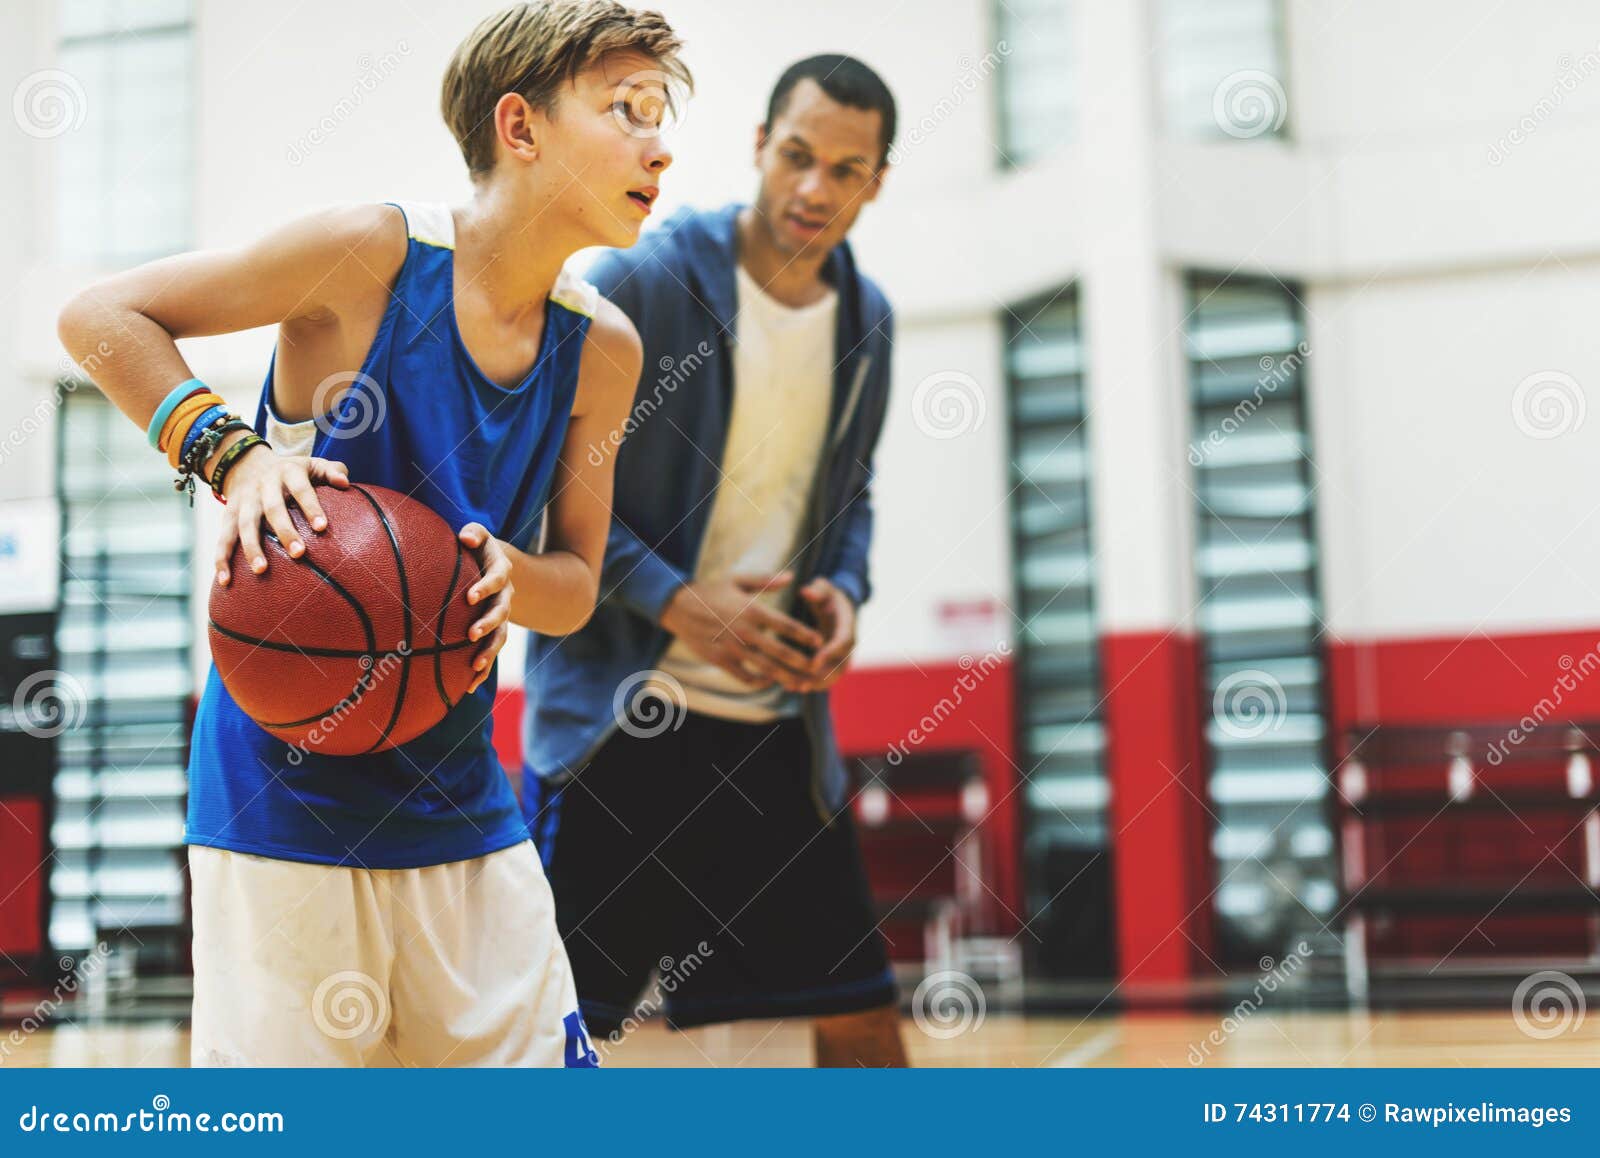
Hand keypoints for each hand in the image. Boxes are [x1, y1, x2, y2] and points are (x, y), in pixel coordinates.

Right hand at [213, 440, 349, 585]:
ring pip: (245, 524)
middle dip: (284, 531)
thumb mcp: (313, 464)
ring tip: (261, 570)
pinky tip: (226, 580)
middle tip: (299, 553)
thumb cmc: (294, 472)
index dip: (311, 506)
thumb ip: (332, 471)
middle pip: (273, 508)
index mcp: (288, 472)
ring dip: (251, 547)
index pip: (301, 489)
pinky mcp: (228, 514)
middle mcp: (263, 485)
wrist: (249, 463)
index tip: (322, 527)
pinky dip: (221, 558)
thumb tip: (345, 483)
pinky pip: (223, 537)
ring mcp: (244, 500)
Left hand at [458, 523, 512, 694]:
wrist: (499, 571)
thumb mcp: (480, 537)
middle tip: (471, 633)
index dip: (485, 587)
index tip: (470, 596)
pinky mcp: (495, 633)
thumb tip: (465, 537)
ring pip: (500, 637)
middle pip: (501, 612)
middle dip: (487, 623)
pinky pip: (491, 653)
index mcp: (500, 573)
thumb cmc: (479, 552)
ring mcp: (502, 617)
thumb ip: (475, 533)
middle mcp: (505, 597)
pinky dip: (483, 671)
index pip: (496, 579)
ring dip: (489, 651)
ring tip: (474, 665)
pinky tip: (469, 688)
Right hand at [659, 571, 823, 691]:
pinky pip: (743, 677)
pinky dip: (759, 682)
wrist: (678, 605)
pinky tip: (770, 681)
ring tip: (800, 683)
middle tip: (817, 668)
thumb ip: (767, 581)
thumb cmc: (712, 590)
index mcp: (751, 610)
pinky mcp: (720, 660)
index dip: (804, 634)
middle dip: (800, 662)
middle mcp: (743, 630)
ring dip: (784, 677)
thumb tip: (793, 577)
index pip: (785, 625)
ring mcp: (731, 647)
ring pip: (764, 668)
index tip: (819, 641)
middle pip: (779, 651)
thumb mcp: (738, 580)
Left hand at [796, 577, 855, 691]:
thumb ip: (817, 590)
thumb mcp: (824, 589)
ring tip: (794, 687)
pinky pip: (823, 678)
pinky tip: (790, 687)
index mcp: (847, 626)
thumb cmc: (828, 596)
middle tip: (802, 682)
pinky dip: (810, 684)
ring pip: (832, 676)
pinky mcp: (832, 663)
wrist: (837, 607)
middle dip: (821, 676)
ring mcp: (841, 656)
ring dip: (814, 684)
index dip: (829, 653)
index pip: (842, 642)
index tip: (814, 661)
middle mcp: (847, 645)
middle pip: (839, 666)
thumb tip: (806, 591)